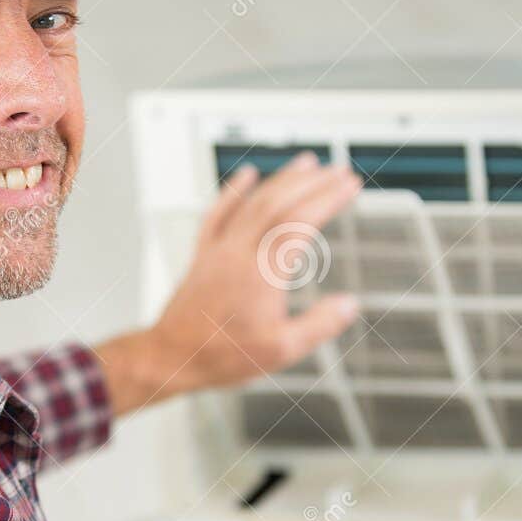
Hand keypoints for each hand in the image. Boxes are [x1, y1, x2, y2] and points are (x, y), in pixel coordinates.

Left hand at [96, 152, 361, 415]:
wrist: (172, 356)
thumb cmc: (221, 355)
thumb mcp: (281, 350)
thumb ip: (319, 325)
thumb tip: (349, 305)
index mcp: (261, 272)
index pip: (300, 222)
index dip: (328, 199)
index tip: (349, 185)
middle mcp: (239, 252)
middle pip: (279, 203)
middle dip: (312, 182)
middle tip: (338, 170)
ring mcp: (218, 249)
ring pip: (252, 202)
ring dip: (282, 179)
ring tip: (307, 164)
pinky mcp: (203, 254)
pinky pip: (218, 212)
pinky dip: (234, 190)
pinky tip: (247, 174)